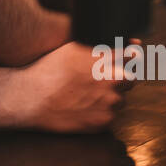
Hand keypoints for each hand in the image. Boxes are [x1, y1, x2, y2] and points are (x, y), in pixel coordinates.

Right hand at [10, 40, 134, 132]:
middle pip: (130, 80)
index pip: (133, 57)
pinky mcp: (103, 121)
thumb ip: (104, 46)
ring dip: (109, 98)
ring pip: (120, 100)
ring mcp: (110, 102)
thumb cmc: (49, 69)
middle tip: (97, 82)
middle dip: (119, 81)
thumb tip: (133, 43)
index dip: (128, 60)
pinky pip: (110, 116)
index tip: (124, 62)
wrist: (32, 97)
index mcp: (107, 59)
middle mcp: (112, 80)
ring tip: (85, 95)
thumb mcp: (74, 47)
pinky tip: (82, 107)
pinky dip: (100, 113)